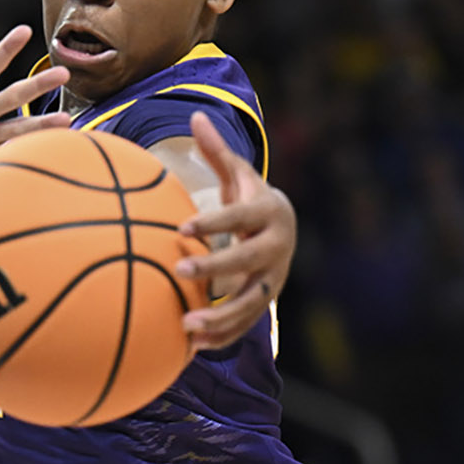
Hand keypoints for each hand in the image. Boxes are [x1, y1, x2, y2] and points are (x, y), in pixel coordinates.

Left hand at [0, 14, 72, 175]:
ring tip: (66, 120)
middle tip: (65, 74)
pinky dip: (21, 153)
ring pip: (19, 127)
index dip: (6, 48)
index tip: (25, 30)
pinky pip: (5, 154)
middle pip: (16, 94)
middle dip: (39, 85)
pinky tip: (43, 151)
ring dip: (41, 124)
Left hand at [175, 110, 295, 350]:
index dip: (214, 221)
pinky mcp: (264, 301)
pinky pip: (243, 324)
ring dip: (219, 317)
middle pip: (248, 261)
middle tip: (180, 270)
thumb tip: (196, 115)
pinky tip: (189, 347)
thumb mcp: (238, 176)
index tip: (181, 227)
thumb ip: (218, 152)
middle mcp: (275, 249)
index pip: (240, 216)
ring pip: (250, 302)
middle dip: (215, 268)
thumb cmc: (249, 200)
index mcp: (267, 214)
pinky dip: (220, 336)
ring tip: (185, 327)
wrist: (283, 229)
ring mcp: (272, 279)